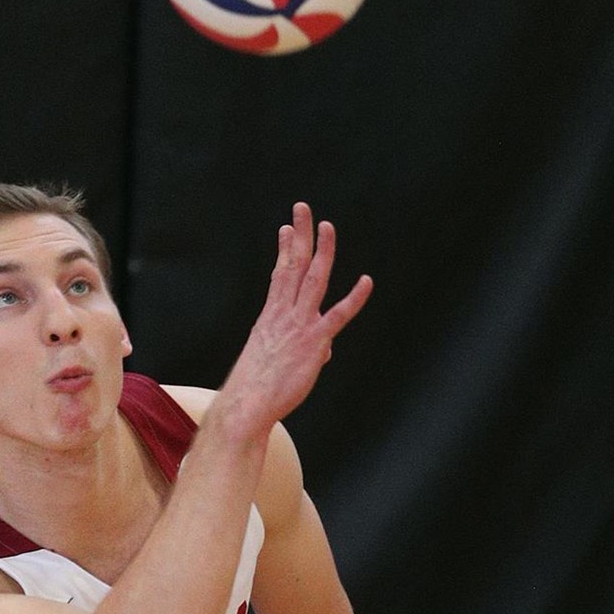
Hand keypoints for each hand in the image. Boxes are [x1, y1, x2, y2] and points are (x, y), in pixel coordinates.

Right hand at [214, 202, 373, 434]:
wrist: (247, 404)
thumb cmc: (256, 389)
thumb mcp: (274, 362)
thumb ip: (303, 349)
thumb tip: (326, 349)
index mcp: (271, 317)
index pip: (279, 275)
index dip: (285, 250)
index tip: (286, 229)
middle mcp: (283, 314)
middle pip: (293, 265)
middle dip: (299, 235)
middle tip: (303, 208)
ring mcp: (299, 325)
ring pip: (313, 279)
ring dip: (322, 250)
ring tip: (327, 227)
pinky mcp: (314, 342)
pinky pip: (338, 315)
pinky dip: (354, 298)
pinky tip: (366, 282)